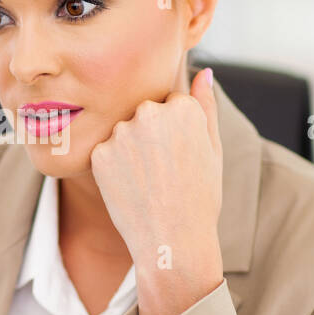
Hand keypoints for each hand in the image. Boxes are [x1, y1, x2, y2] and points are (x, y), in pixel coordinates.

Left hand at [89, 68, 223, 314]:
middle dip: (150, 137)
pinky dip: (113, 169)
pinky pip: (105, 153)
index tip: (180, 158)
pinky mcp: (100, 153)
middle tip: (163, 173)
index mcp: (182, 107)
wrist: (173, 242)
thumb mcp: (213, 150)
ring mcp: (122, 132)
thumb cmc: (199, 199)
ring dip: (130, 152)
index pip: (170, 105)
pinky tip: (130, 189)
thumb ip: (206, 106)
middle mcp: (150, 112)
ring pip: (123, 133)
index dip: (175, 134)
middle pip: (144, 114)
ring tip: (147, 183)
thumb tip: (204, 72)